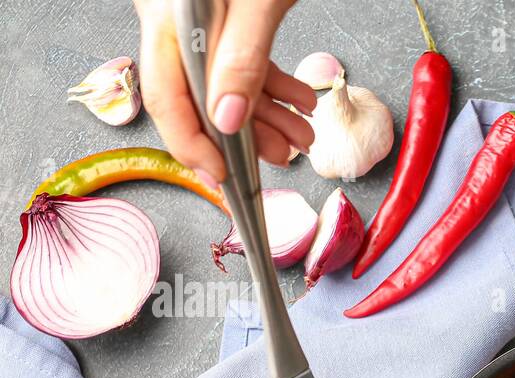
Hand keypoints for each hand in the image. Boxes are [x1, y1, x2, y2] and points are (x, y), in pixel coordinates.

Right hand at [134, 0, 314, 186]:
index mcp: (167, 20)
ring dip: (266, 116)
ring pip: (225, 87)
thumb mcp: (256, 4)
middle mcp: (175, 26)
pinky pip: (241, 64)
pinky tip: (300, 102)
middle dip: (244, 136)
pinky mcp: (222, 20)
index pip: (166, 98)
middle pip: (198, 99)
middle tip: (282, 156)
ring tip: (301, 134)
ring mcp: (197, 25)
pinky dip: (271, 88)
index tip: (223, 177)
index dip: (194, 146)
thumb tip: (226, 119)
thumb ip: (240, 59)